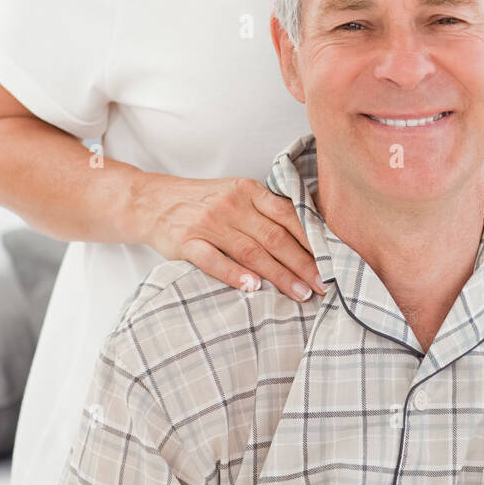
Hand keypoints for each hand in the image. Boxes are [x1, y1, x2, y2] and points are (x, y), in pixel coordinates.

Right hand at [138, 172, 325, 302]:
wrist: (152, 201)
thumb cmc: (203, 202)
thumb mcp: (236, 194)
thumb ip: (265, 210)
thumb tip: (308, 235)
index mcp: (248, 191)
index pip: (288, 215)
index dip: (311, 239)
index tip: (331, 261)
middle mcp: (231, 205)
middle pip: (274, 237)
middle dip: (303, 263)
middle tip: (323, 285)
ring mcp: (208, 224)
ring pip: (250, 251)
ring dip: (278, 275)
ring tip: (300, 294)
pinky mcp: (185, 243)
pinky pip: (212, 261)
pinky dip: (233, 275)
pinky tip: (252, 288)